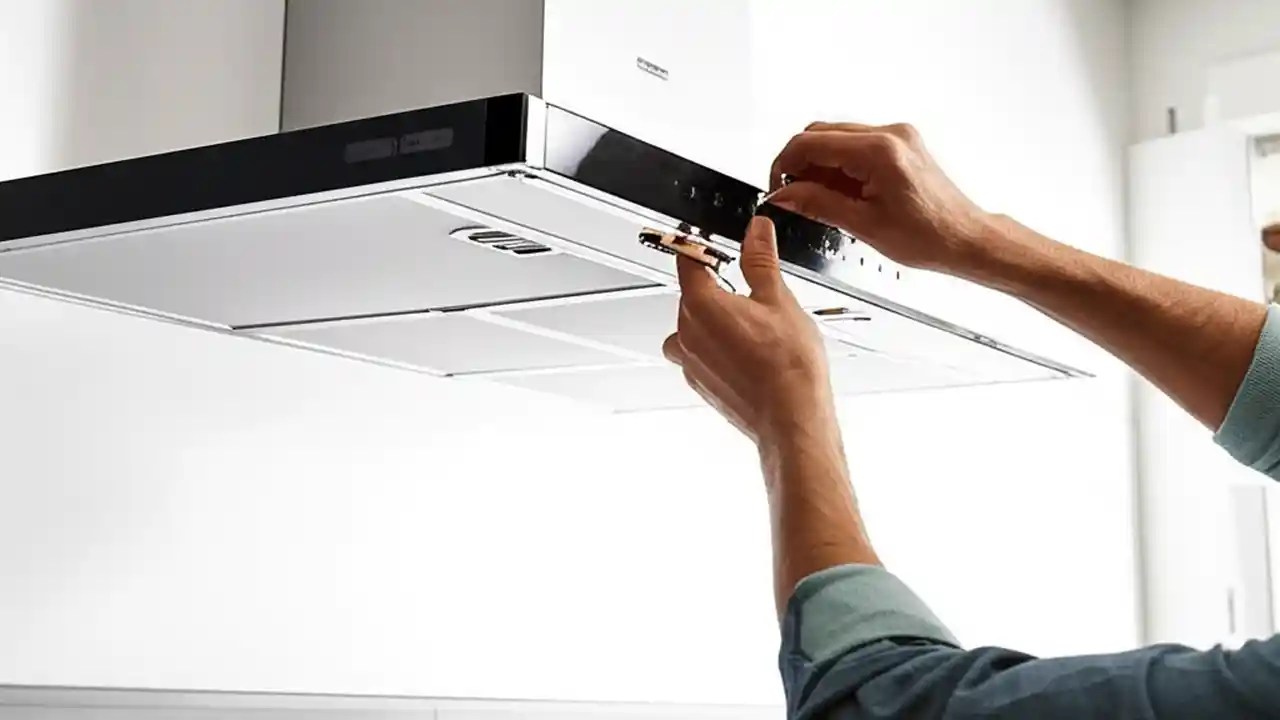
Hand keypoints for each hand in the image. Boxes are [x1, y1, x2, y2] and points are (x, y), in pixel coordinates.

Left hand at [662, 217, 836, 449]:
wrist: (791, 418)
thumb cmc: (787, 365)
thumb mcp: (779, 299)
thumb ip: (761, 260)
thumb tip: (756, 231)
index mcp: (701, 304)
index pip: (688, 261)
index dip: (702, 248)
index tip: (715, 245)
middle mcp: (687, 333)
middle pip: (690, 295)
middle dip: (716, 287)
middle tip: (749, 289)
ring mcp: (691, 361)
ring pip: (693, 326)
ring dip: (715, 320)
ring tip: (752, 325)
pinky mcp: (700, 384)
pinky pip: (699, 355)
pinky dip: (717, 348)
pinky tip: (748, 352)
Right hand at [768, 122, 996, 274]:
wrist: (965, 238)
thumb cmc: (929, 236)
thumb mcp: (863, 225)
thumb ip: (817, 204)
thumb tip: (785, 195)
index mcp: (879, 151)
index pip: (810, 142)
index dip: (784, 165)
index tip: (777, 187)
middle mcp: (890, 134)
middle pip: (820, 133)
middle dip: (800, 163)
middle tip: (794, 195)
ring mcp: (897, 136)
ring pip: (836, 136)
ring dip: (820, 164)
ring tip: (823, 199)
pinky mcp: (900, 143)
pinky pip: (855, 143)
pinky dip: (840, 164)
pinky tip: (844, 192)